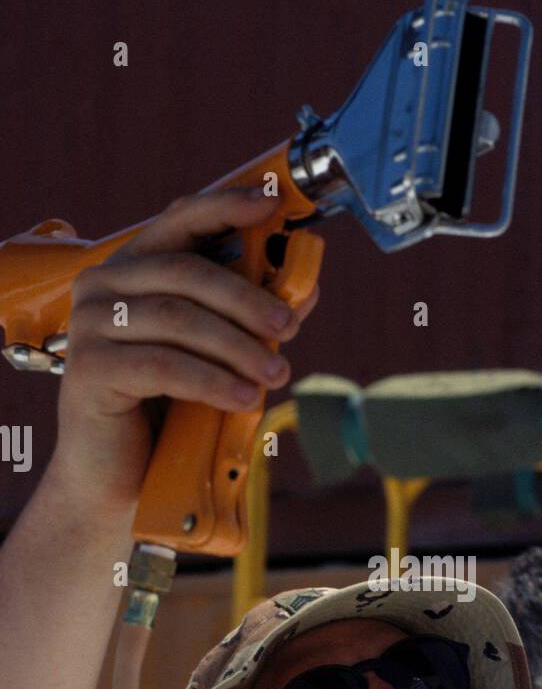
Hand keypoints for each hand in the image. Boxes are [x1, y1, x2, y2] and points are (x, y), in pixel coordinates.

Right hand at [51, 187, 318, 512]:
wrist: (120, 480)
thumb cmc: (167, 412)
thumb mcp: (215, 355)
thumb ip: (251, 318)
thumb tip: (306, 287)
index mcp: (131, 269)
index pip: (179, 221)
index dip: (226, 207)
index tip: (273, 208)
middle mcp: (102, 287)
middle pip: (186, 273)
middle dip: (247, 299)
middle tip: (289, 327)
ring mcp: (89, 326)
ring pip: (179, 319)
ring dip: (238, 345)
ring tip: (276, 373)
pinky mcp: (89, 370)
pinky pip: (165, 365)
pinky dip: (213, 380)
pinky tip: (244, 398)